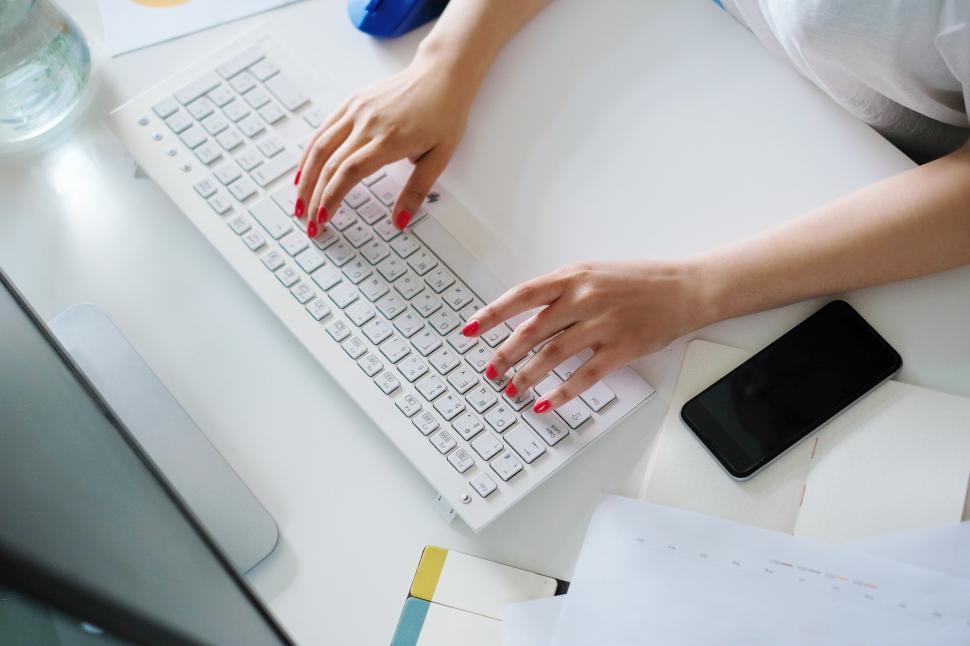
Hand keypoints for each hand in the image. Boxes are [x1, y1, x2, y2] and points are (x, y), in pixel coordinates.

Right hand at [293, 55, 475, 236]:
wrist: (442, 74)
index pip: (350, 172)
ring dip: (305, 177)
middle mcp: (368, 123)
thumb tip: (400, 221)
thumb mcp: (440, 157)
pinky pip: (323, 130)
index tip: (324, 218)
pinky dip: (310, 153)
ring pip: (320, 146)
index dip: (332, 196)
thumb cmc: (444, 114)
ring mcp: (357, 110)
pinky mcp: (352, 103)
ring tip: (298, 202)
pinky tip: (304, 171)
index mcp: (390, 139)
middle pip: (330, 164)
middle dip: (315, 197)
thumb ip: (417, 191)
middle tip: (309, 221)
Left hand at [461, 260, 712, 412]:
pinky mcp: (620, 348)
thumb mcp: (592, 273)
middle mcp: (583, 299)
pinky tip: (546, 402)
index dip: (491, 314)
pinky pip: (584, 376)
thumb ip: (560, 292)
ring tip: (512, 390)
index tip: (469, 330)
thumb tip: (525, 316)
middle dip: (504, 354)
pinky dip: (561, 393)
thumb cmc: (636, 281)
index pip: (521, 296)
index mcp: (572, 277)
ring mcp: (602, 324)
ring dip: (527, 376)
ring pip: (552, 355)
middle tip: (489, 371)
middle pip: (531, 330)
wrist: (682, 289)